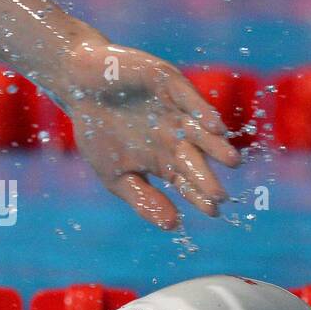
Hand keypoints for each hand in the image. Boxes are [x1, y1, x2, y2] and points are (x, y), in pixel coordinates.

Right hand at [54, 41, 239, 229]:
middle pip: (196, 159)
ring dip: (216, 146)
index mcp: (163, 159)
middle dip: (207, 177)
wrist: (78, 87)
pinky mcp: (169, 84)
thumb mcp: (115, 175)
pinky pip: (189, 98)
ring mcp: (174, 110)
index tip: (212, 211)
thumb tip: (172, 226)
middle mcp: (175, 136)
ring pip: (200, 130)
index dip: (199, 196)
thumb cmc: (96, 131)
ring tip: (232, 161)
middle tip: (220, 196)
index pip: (187, 182)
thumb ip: (143, 199)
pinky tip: (214, 127)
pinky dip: (202, 111)